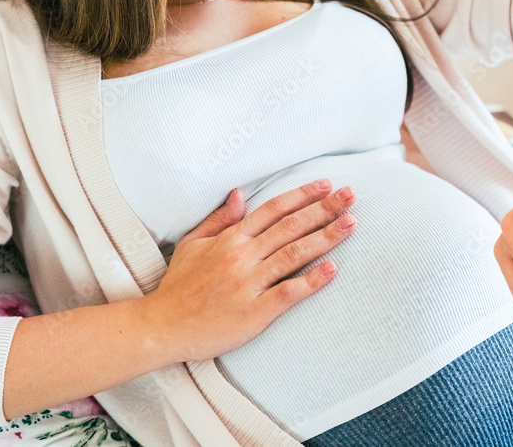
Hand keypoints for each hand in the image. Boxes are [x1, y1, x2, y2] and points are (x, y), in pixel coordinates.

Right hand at [141, 179, 355, 362]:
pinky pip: (288, 293)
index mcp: (230, 239)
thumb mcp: (193, 244)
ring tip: (351, 224)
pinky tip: (332, 269)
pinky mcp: (254, 311)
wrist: (162, 327)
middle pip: (290, 226)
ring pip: (294, 254)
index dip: (302, 195)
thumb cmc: (178, 287)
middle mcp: (242, 256)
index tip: (326, 185)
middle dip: (324, 209)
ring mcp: (249, 283)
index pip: (273, 209)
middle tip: (350, 196)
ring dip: (326, 237)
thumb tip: (239, 194)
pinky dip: (311, 280)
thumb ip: (219, 219)